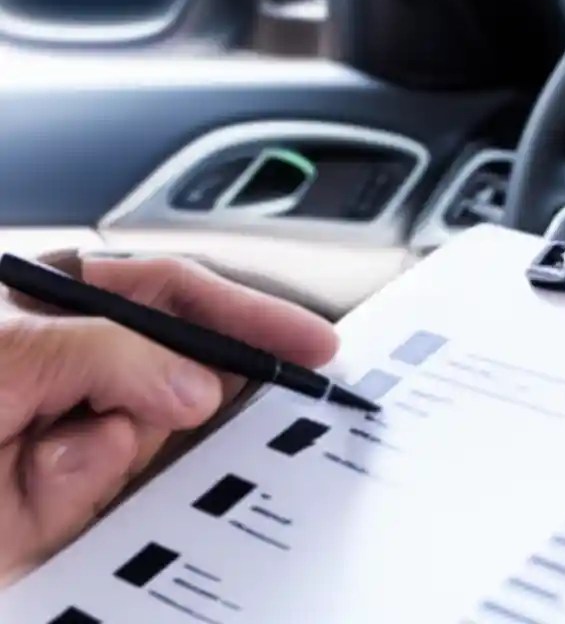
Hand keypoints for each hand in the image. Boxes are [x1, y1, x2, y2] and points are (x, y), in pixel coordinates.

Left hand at [0, 255, 337, 582]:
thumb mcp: (5, 353)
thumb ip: (112, 356)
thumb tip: (197, 384)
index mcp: (54, 306)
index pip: (172, 292)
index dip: (246, 312)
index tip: (308, 340)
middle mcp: (68, 367)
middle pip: (172, 367)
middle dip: (183, 387)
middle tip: (208, 403)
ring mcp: (61, 433)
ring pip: (146, 438)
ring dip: (104, 448)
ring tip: (38, 454)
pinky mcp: (52, 499)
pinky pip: (109, 493)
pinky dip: (75, 489)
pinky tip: (26, 484)